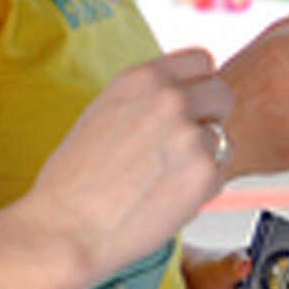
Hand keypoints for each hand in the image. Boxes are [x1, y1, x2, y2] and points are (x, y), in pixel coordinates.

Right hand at [31, 48, 232, 274]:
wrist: (65, 229)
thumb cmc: (73, 181)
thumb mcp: (104, 112)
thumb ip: (147, 99)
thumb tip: (179, 97)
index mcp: (143, 78)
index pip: (201, 60)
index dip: (198, 84)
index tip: (192, 102)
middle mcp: (171, 98)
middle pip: (221, 94)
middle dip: (209, 118)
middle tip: (183, 146)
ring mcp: (191, 135)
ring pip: (223, 139)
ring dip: (203, 158)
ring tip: (162, 180)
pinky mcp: (205, 174)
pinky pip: (219, 176)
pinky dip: (200, 191)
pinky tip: (164, 200)